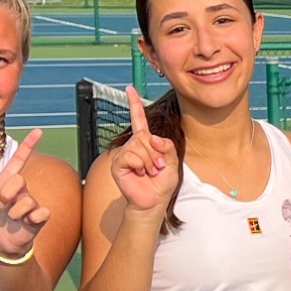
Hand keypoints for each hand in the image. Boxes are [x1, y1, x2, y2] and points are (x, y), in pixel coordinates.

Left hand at [0, 128, 50, 259]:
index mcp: (6, 183)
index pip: (18, 160)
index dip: (28, 145)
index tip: (38, 130)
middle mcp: (21, 190)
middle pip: (18, 179)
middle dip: (6, 194)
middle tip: (0, 205)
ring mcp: (31, 203)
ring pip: (26, 199)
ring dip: (13, 212)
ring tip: (10, 219)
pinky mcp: (39, 216)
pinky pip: (40, 212)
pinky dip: (30, 218)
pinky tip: (25, 222)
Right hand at [108, 88, 178, 214]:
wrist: (153, 202)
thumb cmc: (161, 183)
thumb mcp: (172, 162)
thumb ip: (167, 146)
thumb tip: (152, 137)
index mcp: (145, 142)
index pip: (138, 119)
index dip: (134, 104)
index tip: (129, 88)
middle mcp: (132, 145)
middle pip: (144, 136)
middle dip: (156, 153)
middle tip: (156, 168)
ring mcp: (124, 154)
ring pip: (139, 145)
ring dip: (150, 161)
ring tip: (149, 172)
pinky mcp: (118, 164)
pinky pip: (131, 156)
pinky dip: (141, 165)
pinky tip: (140, 174)